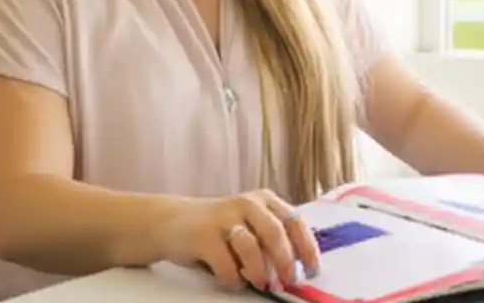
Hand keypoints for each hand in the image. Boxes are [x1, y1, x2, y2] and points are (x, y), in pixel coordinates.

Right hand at [158, 189, 320, 292]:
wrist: (171, 221)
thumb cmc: (219, 228)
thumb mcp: (249, 223)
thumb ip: (272, 237)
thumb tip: (301, 265)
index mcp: (263, 200)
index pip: (294, 220)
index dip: (306, 246)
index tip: (313, 269)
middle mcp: (246, 203)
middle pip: (275, 232)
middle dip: (286, 261)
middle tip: (289, 281)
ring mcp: (223, 217)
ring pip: (251, 247)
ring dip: (259, 271)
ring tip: (260, 283)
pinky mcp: (203, 235)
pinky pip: (225, 264)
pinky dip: (233, 279)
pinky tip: (233, 281)